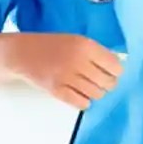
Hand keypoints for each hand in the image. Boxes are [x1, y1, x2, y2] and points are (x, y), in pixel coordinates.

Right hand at [6, 33, 123, 109]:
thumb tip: (119, 65)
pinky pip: (80, 102)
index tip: (113, 72)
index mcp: (86, 46)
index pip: (114, 65)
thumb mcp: (78, 40)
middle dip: (108, 84)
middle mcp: (78, 61)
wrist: (23, 53)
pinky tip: (83, 97)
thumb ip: (97, 52)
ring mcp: (66, 77)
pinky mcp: (56, 90)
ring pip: (96, 94)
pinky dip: (85, 102)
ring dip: (97, 93)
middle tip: (103, 82)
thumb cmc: (54, 46)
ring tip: (91, 88)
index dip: (116, 71)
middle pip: (107, 82)